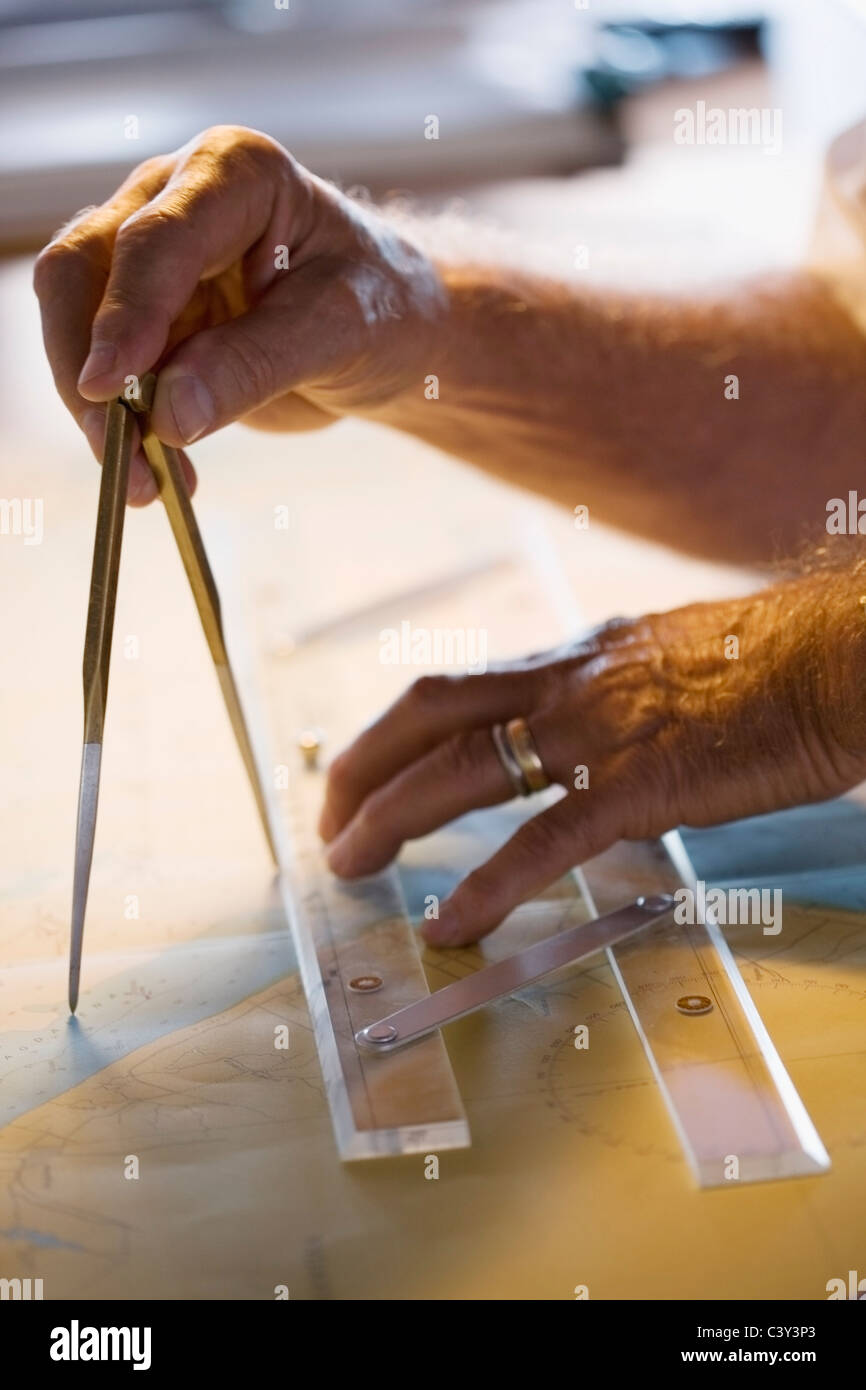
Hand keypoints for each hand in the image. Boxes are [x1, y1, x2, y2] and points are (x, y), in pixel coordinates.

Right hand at [33, 124, 443, 502]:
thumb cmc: (382, 306)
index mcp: (234, 173)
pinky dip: (117, 423)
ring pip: (76, 321)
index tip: (109, 388)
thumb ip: (254, 365)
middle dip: (91, 367)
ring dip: (98, 409)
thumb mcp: (340, 332)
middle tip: (120, 452)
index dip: (125, 314)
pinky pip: (101, 366)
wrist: (392, 330)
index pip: (155, 239)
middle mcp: (173, 197)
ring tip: (145, 481)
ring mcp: (148, 255)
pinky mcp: (142, 313)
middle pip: (85, 270)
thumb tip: (165, 413)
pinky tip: (156, 471)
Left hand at [319, 577, 865, 944]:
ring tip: (348, 866)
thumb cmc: (775, 663)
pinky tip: (451, 923)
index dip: (393, 734)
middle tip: (329, 826)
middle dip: (362, 771)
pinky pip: (543, 840)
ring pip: (462, 771)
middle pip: (429, 717)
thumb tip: (574, 729)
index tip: (363, 775)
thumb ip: (610, 691)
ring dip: (391, 820)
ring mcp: (600, 730)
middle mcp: (569, 682)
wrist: (841, 658)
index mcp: (576, 656)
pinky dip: (487, 885)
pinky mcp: (641, 784)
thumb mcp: (668, 658)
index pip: (456, 689)